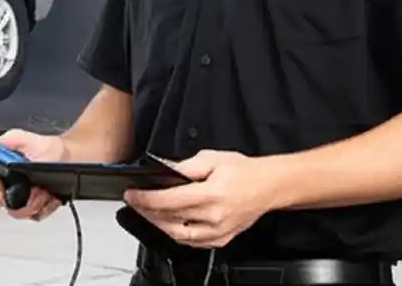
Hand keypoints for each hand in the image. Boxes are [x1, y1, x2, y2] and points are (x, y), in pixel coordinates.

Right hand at [0, 128, 66, 220]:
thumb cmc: (55, 151)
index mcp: (2, 165)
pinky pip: (33, 216)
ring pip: (16, 211)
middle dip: (16, 197)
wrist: (74, 161)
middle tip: (32, 189)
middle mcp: (8, 181)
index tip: (2, 186)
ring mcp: (20, 196)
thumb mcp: (32, 140)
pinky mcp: (34, 207)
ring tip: (43, 191)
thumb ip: (13, 138)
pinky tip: (49, 198)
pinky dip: (44, 209)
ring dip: (33, 203)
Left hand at [122, 149, 282, 248]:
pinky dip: (176, 234)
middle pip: (170, 219)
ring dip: (158, 225)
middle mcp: (214, 217)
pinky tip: (168, 224)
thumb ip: (184, 167)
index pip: (168, 201)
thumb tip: (163, 169)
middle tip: (135, 202)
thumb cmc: (244, 172)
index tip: (132, 194)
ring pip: (178, 236)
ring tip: (148, 212)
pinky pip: (193, 243)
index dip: (145, 199)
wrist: (269, 186)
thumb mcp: (211, 159)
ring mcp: (218, 231)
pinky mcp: (222, 239)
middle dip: (147, 211)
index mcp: (211, 195)